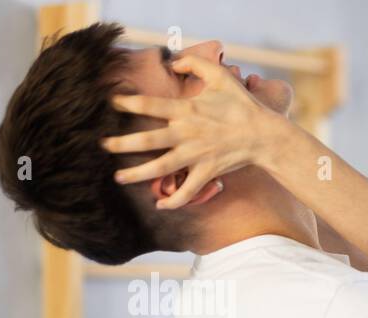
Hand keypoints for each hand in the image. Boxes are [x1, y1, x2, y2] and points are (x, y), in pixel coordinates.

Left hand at [101, 55, 286, 208]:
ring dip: (137, 174)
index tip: (111, 102)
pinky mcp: (207, 172)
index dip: (127, 102)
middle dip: (121, 143)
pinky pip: (188, 190)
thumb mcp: (220, 76)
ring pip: (160, 168)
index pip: (149, 105)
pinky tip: (160, 205)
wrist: (264, 135)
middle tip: (103, 145)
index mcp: (186, 110)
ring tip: (118, 178)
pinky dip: (174, 200)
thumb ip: (194, 63)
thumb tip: (173, 61)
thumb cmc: (243, 105)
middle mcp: (186, 134)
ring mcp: (196, 155)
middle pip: (147, 141)